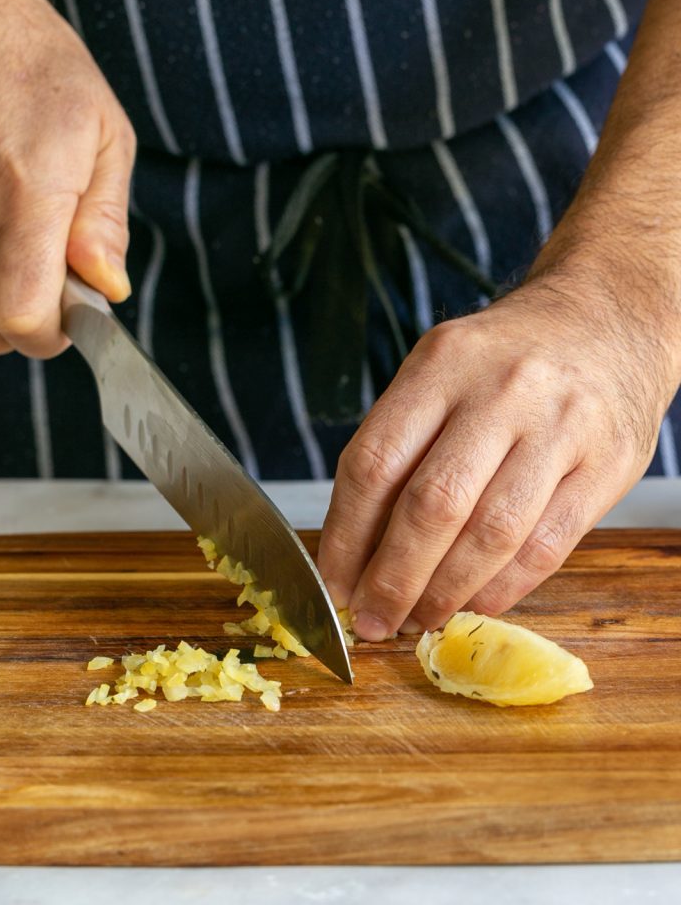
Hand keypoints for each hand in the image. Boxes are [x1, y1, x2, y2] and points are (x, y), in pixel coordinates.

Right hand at [0, 0, 135, 356]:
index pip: (22, 317)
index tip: (73, 316)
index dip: (52, 334)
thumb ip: (105, 223)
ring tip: (18, 231)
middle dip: (26, 322)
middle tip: (51, 280)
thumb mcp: (103, 135)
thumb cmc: (36, 63)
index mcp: (27, 195)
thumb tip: (106, 287)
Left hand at [318, 240, 680, 640]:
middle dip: (393, 579)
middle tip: (371, 620)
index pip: (376, 462)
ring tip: (418, 618)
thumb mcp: (440, 371)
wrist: (605, 322)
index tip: (335, 583)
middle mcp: (502, 391)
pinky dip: (502, 588)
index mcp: (442, 365)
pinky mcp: (607, 465)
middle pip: (433, 505)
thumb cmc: (503, 360)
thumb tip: (356, 548)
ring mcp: (560, 428)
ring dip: (445, 592)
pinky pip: (546, 546)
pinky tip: (474, 602)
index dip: (347, 536)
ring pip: (491, 534)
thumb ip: (401, 445)